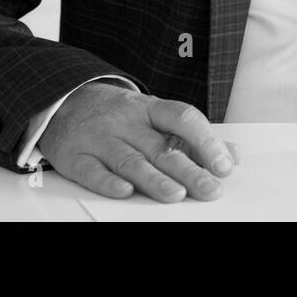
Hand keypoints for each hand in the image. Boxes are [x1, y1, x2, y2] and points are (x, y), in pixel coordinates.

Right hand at [39, 82, 234, 200]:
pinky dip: (107, 182)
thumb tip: (232, 156)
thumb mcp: (155, 116)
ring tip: (175, 195)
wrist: (64, 101)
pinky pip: (92, 170)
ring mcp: (100, 138)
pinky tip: (125, 192)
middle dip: (188, 170)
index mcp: (151, 109)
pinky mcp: (75, 157)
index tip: (224, 165)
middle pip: (160, 147)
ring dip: (154, 179)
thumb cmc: (120, 115)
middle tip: (209, 189)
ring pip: (130, 160)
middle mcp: (127, 122)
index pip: (183, 118)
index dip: (205, 141)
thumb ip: (193, 137)